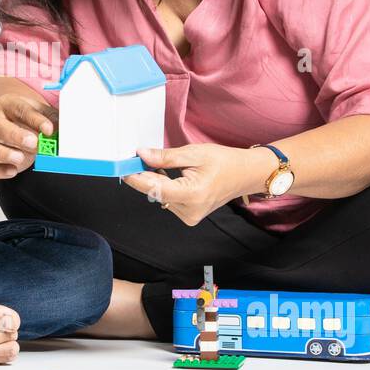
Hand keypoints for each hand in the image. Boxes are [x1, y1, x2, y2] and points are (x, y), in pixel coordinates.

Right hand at [0, 89, 58, 178]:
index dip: (35, 120)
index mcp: (9, 105)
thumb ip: (52, 118)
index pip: (20, 109)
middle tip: (33, 143)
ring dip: (1, 153)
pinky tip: (12, 171)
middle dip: (14, 135)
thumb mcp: (39, 111)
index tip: (49, 129)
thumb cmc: (24, 116)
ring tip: (20, 158)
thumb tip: (66, 128)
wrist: (4, 119)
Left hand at [120, 143, 264, 226]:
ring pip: (160, 197)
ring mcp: (190, 216)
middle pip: (156, 193)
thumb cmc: (225, 162)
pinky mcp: (189, 216)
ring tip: (158, 164)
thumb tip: (142, 155)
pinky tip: (164, 174)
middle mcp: (190, 210)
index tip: (124, 168)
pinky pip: (168, 200)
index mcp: (193, 195)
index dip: (137, 178)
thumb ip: (165, 157)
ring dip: (154, 181)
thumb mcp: (194, 153)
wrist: (245, 174)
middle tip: (135, 158)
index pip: (156, 189)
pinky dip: (163, 187)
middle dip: (144, 176)